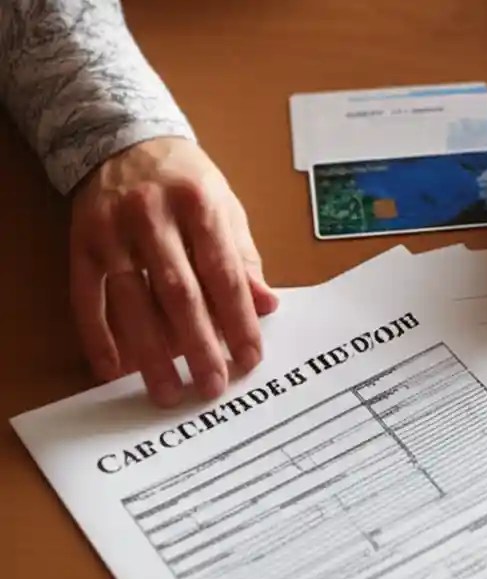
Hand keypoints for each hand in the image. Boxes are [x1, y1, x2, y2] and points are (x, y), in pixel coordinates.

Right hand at [69, 137, 277, 406]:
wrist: (124, 141)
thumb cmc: (187, 185)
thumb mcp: (227, 210)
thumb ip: (244, 260)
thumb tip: (267, 306)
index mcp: (200, 205)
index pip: (224, 275)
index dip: (238, 320)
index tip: (249, 359)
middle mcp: (152, 216)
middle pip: (178, 293)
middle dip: (198, 345)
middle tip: (211, 387)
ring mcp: (111, 231)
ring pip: (133, 301)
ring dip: (151, 353)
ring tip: (169, 391)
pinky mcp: (81, 244)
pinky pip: (87, 297)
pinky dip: (98, 337)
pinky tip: (115, 370)